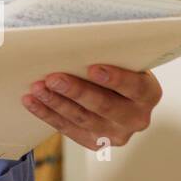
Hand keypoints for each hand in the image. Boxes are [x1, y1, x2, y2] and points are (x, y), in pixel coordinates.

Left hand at [21, 65, 161, 151]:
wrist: (111, 91)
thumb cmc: (112, 66)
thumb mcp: (118, 56)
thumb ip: (106, 51)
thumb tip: (73, 37)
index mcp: (148, 93)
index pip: (135, 87)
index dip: (116, 79)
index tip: (93, 68)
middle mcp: (137, 117)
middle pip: (105, 106)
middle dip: (77, 91)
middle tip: (53, 78)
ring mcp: (116, 134)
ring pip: (83, 119)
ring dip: (56, 103)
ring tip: (37, 88)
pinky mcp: (96, 143)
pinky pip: (68, 129)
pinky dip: (47, 114)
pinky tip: (32, 102)